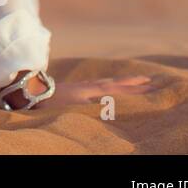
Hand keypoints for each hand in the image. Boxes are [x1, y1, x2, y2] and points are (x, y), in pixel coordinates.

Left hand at [38, 75, 157, 109]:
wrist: (33, 91)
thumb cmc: (52, 102)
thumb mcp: (74, 107)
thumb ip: (92, 106)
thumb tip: (109, 105)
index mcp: (92, 91)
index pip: (119, 89)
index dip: (135, 89)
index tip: (152, 87)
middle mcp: (92, 86)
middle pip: (118, 83)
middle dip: (135, 83)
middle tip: (154, 80)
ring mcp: (86, 86)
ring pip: (111, 82)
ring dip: (126, 82)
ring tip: (140, 80)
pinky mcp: (80, 88)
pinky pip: (103, 84)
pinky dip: (113, 83)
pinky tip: (114, 85)